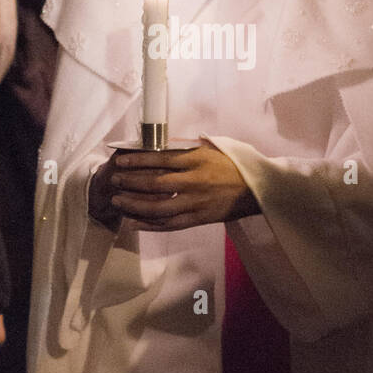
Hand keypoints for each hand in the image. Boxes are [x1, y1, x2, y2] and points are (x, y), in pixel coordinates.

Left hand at [105, 143, 260, 230]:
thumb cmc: (235, 164)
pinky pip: (171, 224)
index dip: (137, 160)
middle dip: (131, 182)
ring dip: (135, 205)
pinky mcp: (199, 218)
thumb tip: (160, 148)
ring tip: (118, 202)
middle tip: (114, 180)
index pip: (160, 159)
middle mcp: (194, 181)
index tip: (120, 160)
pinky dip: (151, 224)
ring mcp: (196, 202)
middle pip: (155, 183)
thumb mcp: (213, 148)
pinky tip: (134, 223)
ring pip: (159, 207)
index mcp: (197, 160)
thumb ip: (188, 150)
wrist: (258, 188)